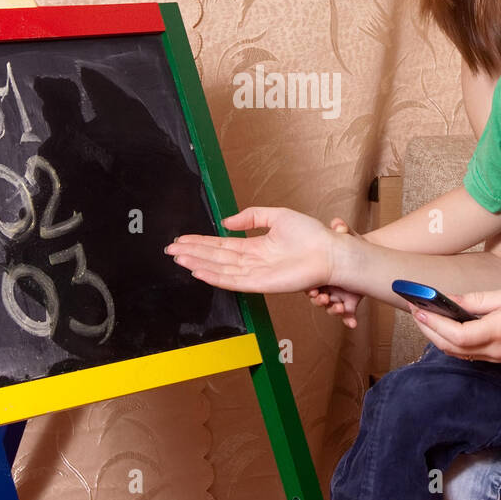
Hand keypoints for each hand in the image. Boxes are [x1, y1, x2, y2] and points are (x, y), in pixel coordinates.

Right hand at [166, 206, 337, 294]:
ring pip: (219, 269)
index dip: (201, 243)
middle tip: (170, 249)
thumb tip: (226, 222)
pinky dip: (215, 277)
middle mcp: (252, 262)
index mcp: (255, 247)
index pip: (221, 245)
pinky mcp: (261, 284)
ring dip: (198, 263)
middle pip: (215, 258)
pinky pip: (233, 281)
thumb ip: (251, 217)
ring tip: (178, 258)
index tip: (182, 240)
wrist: (329, 251)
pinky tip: (199, 272)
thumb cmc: (311, 235)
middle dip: (193, 253)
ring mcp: (255, 274)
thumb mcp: (276, 216)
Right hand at [308, 219, 362, 328]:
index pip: (309, 281)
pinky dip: (349, 320)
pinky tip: (352, 323)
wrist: (371, 256)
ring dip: (334, 310)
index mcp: (320, 270)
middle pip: (318, 297)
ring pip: (331, 307)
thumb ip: (342, 229)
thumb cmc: (354, 244)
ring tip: (340, 309)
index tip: (312, 288)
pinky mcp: (351, 302)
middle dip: (320, 301)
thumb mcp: (347, 235)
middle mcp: (326, 284)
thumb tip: (338, 224)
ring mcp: (338, 295)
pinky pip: (347, 314)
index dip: (309, 287)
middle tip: (324, 298)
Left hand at [412, 285, 500, 362]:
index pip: (455, 335)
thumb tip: (452, 300)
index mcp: (498, 331)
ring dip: (438, 337)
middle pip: (451, 347)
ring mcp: (498, 357)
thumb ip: (479, 300)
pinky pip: (470, 355)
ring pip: (458, 354)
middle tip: (415, 310)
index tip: (418, 307)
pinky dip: (452, 343)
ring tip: (426, 317)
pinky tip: (446, 328)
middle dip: (428, 329)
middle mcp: (495, 350)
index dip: (433, 323)